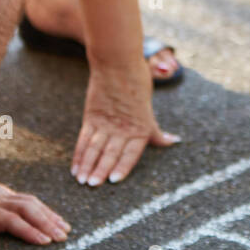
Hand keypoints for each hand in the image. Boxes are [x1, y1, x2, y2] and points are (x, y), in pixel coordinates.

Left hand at [0, 172, 69, 245]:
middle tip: (62, 238)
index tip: (43, 241)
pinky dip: (45, 210)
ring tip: (65, 230)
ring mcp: (2, 194)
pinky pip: (29, 200)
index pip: (9, 220)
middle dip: (46, 223)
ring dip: (49, 216)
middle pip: (27, 210)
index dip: (27, 230)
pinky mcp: (5, 193)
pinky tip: (54, 218)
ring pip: (31, 203)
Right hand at [72, 68, 179, 185]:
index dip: (122, 166)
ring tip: (82, 180)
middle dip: (100, 170)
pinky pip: (84, 139)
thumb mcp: (149, 110)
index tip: (114, 180)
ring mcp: (105, 122)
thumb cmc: (138, 84)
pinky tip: (75, 166)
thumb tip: (173, 141)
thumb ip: (155, 131)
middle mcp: (122, 127)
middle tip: (92, 185)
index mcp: (139, 126)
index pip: (130, 152)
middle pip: (110, 152)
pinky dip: (79, 154)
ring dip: (87, 165)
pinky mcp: (92, 117)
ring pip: (95, 148)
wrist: (118, 63)